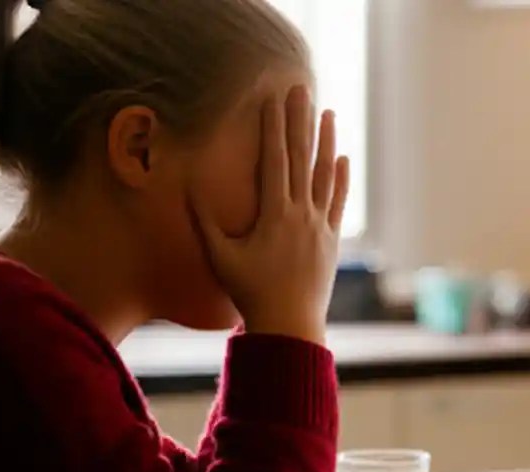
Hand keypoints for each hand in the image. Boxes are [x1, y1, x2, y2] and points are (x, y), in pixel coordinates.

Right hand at [192, 85, 349, 345]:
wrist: (289, 324)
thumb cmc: (250, 293)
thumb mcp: (220, 257)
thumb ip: (204, 221)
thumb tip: (187, 187)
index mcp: (275, 215)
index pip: (275, 160)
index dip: (273, 128)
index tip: (273, 100)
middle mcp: (302, 215)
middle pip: (302, 159)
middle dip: (300, 122)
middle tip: (301, 89)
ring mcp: (321, 226)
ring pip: (325, 176)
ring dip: (326, 142)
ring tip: (328, 113)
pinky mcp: (331, 240)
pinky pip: (338, 202)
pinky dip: (340, 179)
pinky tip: (342, 158)